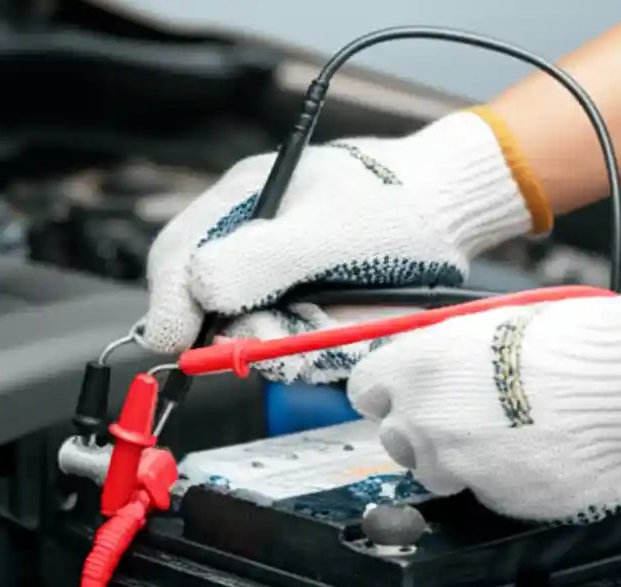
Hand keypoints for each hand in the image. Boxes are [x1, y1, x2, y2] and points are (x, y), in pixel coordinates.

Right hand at [136, 110, 550, 382]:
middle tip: (273, 343)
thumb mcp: (328, 227)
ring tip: (320, 333)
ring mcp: (277, 282)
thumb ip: (262, 258)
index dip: (169, 303)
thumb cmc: (396, 203)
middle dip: (233, 333)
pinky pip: (289, 346)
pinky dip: (309, 351)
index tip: (175, 342)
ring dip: (277, 346)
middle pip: (204, 305)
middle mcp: (249, 245)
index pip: (177, 257)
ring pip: (249, 334)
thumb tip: (201, 288)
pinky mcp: (305, 312)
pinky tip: (338, 335)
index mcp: (241, 205)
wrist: (451, 213)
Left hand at [346, 272, 620, 523]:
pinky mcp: (495, 500)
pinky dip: (505, 480)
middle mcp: (423, 420)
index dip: (389, 392)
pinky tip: (540, 452)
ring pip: (437, 473)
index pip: (364, 390)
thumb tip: (436, 369)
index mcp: (417, 366)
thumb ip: (447, 356)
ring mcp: (457, 466)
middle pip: (395, 438)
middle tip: (470, 414)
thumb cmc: (572, 343)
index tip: (406, 393)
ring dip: (462, 460)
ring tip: (512, 434)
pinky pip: (487, 493)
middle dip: (424, 429)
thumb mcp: (493, 326)